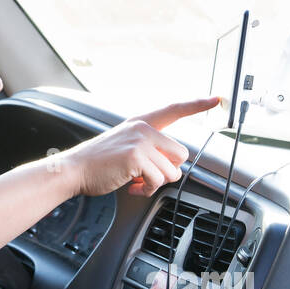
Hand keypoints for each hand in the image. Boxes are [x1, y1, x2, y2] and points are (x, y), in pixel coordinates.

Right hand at [63, 96, 221, 197]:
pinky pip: (157, 180)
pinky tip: (132, 186)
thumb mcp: (125, 144)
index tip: (216, 98)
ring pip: (171, 170)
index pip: (174, 109)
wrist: (74, 169)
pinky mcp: (136, 157)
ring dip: (156, 182)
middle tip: (147, 175)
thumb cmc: (97, 162)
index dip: (197, 104)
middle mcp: (143, 128)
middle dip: (168, 170)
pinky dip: (146, 190)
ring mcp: (140, 141)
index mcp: (141, 122)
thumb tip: (170, 164)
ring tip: (137, 181)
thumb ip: (148, 147)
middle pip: (180, 153)